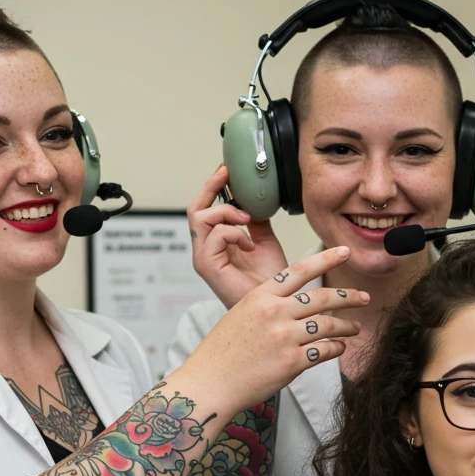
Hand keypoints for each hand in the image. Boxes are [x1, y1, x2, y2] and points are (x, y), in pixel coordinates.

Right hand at [176, 247, 367, 413]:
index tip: (344, 252)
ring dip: (346, 326)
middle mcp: (275, 312)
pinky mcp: (292, 362)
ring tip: (355, 328)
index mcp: (260, 296)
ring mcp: (285, 337)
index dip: (326, 259)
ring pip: (328, 324)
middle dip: (348, 297)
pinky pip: (324, 351)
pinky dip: (336, 349)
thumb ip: (268, 306)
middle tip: (363, 297)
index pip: (300, 270)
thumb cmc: (221, 352)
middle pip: (321, 298)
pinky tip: (340, 348)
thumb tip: (297, 307)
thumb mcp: (240, 315)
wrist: (210, 382)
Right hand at [188, 165, 290, 308]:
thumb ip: (255, 220)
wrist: (279, 306)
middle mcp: (205, 249)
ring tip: (247, 221)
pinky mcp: (206, 266)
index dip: (214, 187)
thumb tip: (255, 197)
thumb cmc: (271, 282)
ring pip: (201, 217)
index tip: (228, 169)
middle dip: (211, 187)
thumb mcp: (264, 240)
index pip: (206, 208)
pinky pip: (214, 235)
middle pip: (195, 209)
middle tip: (227, 174)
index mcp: (217, 243)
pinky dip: (234, 232)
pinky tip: (250, 244)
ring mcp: (204, 258)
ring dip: (227, 212)